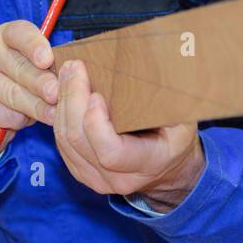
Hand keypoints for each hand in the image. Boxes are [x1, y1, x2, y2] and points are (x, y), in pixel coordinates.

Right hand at [0, 20, 59, 174]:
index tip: (47, 59)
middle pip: (18, 65)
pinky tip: (24, 122)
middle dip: (41, 82)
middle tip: (56, 94)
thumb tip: (72, 76)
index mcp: (3, 35)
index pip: (19, 32)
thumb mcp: (29, 70)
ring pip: (13, 93)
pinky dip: (19, 121)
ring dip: (37, 106)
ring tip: (53, 115)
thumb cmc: (12, 85)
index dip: (34, 44)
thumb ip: (45, 68)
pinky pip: (4, 113)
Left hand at [45, 59, 204, 211]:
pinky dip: (59, 115)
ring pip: (65, 141)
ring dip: (62, 103)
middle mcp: (118, 178)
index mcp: (147, 164)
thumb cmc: (176, 135)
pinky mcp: (82, 172)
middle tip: (75, 67)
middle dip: (73, 98)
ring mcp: (96, 179)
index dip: (96, 123)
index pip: (110, 151)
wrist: (169, 167)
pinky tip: (64, 92)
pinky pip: (62, 144)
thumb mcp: (183, 118)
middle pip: (80, 140)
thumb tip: (151, 63)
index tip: (96, 94)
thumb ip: (167, 99)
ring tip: (67, 73)